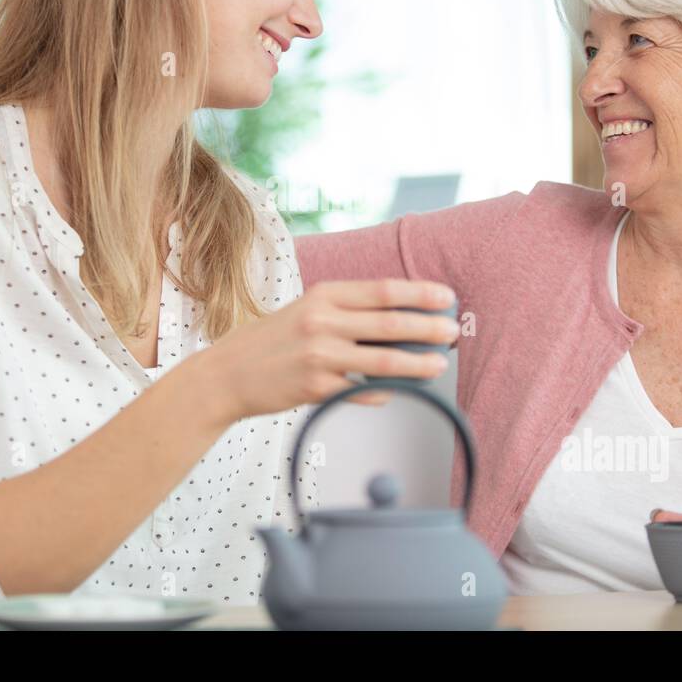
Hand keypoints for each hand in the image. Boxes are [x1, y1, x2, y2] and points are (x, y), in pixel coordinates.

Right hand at [189, 278, 458, 421]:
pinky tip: (399, 391)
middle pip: (390, 323)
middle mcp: (323, 321)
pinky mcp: (316, 387)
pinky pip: (362, 390)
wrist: (228, 373)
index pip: (383, 290)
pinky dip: (384, 391)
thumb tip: (399, 318)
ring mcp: (319, 355)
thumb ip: (347, 312)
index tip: (446, 297)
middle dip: (429, 328)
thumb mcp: (307, 311)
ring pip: (383, 360)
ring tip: (440, 364)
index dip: (420, 293)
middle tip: (453, 332)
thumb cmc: (273, 341)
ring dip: (418, 363)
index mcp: (324, 295)